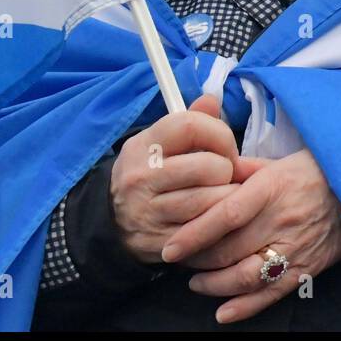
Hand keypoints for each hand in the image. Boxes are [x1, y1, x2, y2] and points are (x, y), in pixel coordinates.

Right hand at [109, 94, 240, 264]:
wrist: (114, 223)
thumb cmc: (149, 174)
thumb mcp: (160, 143)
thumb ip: (191, 120)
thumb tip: (212, 99)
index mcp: (143, 145)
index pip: (191, 125)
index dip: (220, 134)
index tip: (226, 148)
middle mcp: (141, 177)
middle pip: (208, 167)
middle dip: (227, 170)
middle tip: (224, 176)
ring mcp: (150, 212)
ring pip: (211, 200)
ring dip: (227, 197)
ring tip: (222, 195)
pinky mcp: (162, 241)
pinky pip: (206, 229)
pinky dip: (219, 222)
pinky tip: (216, 216)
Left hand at [163, 148, 340, 323]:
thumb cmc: (316, 172)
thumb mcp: (279, 160)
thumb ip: (243, 168)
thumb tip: (210, 172)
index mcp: (272, 188)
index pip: (225, 215)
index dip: (194, 234)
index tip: (170, 247)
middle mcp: (281, 220)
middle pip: (229, 250)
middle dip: (196, 261)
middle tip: (180, 262)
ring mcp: (295, 248)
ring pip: (245, 277)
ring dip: (214, 286)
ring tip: (197, 283)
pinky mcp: (307, 269)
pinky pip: (271, 294)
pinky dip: (244, 308)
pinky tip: (223, 312)